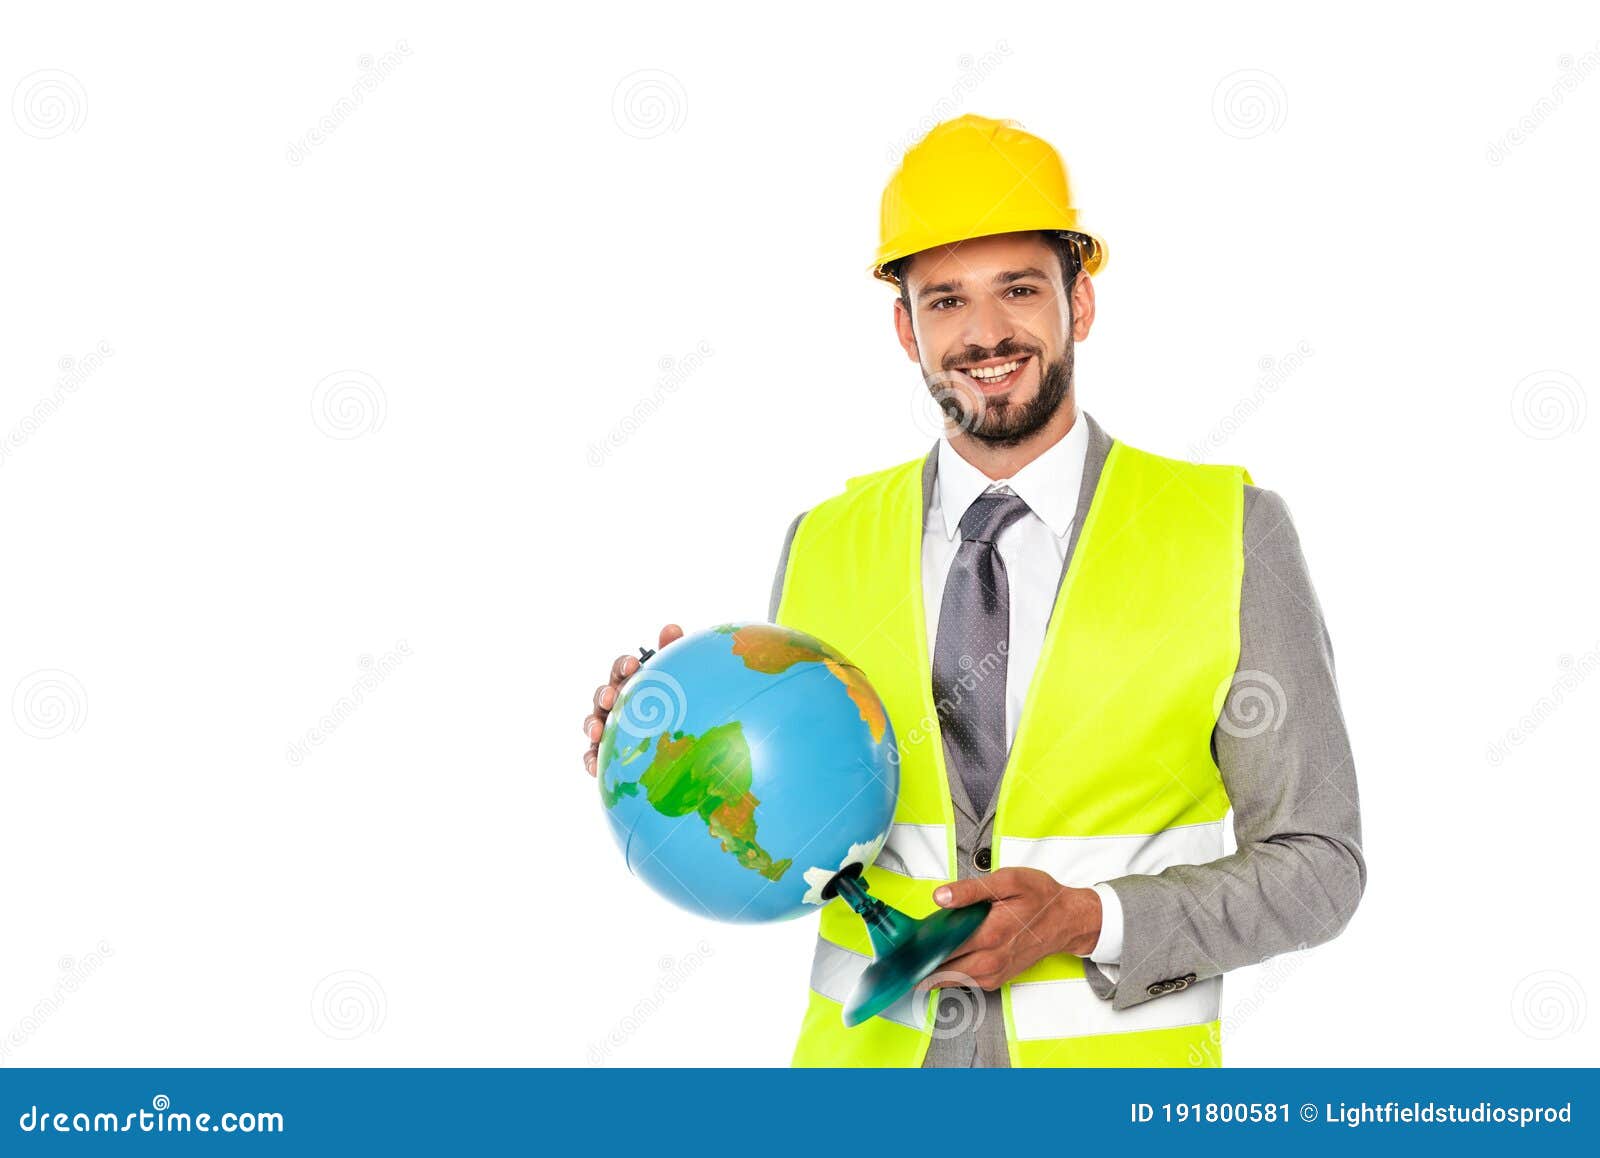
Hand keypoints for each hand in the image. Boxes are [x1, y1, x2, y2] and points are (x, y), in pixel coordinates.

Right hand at [582, 623, 683, 775]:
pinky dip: (591, 760)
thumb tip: (671, 628)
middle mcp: (615, 702)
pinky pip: (592, 755)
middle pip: (603, 694)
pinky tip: (594, 767)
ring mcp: (607, 727)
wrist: (676, 747)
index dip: (624, 665)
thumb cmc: (673, 704)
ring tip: (597, 731)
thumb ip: (672, 654)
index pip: (622, 668)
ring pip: (593, 723)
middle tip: (610, 697)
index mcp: (631, 682)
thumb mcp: (676, 680)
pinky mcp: (603, 752)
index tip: (633, 665)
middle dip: (604, 694)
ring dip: (592, 724)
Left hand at [914, 867, 1102, 991]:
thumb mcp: (1008, 881)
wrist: (1067, 921)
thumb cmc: (1040, 897)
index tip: (897, 942)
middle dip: (917, 960)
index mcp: (991, 933)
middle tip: (897, 951)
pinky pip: (964, 981)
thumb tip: (939, 897)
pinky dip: (946, 973)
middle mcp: (991, 960)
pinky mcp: (996, 979)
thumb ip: (971, 890)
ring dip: (928, 970)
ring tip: (910, 956)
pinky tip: (936, 959)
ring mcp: (994, 973)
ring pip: (950, 979)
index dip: (916, 945)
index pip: (942, 946)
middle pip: (941, 967)